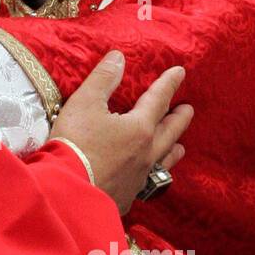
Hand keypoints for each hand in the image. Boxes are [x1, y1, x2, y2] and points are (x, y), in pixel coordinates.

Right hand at [51, 51, 191, 213]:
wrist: (66, 193)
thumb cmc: (74, 144)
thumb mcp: (84, 103)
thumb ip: (103, 79)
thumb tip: (118, 58)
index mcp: (139, 128)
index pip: (159, 100)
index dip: (169, 84)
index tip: (180, 72)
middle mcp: (146, 154)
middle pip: (170, 132)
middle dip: (180, 118)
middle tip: (188, 109)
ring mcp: (138, 178)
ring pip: (165, 161)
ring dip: (173, 149)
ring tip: (179, 146)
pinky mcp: (126, 197)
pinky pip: (147, 183)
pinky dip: (153, 174)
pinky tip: (147, 177)